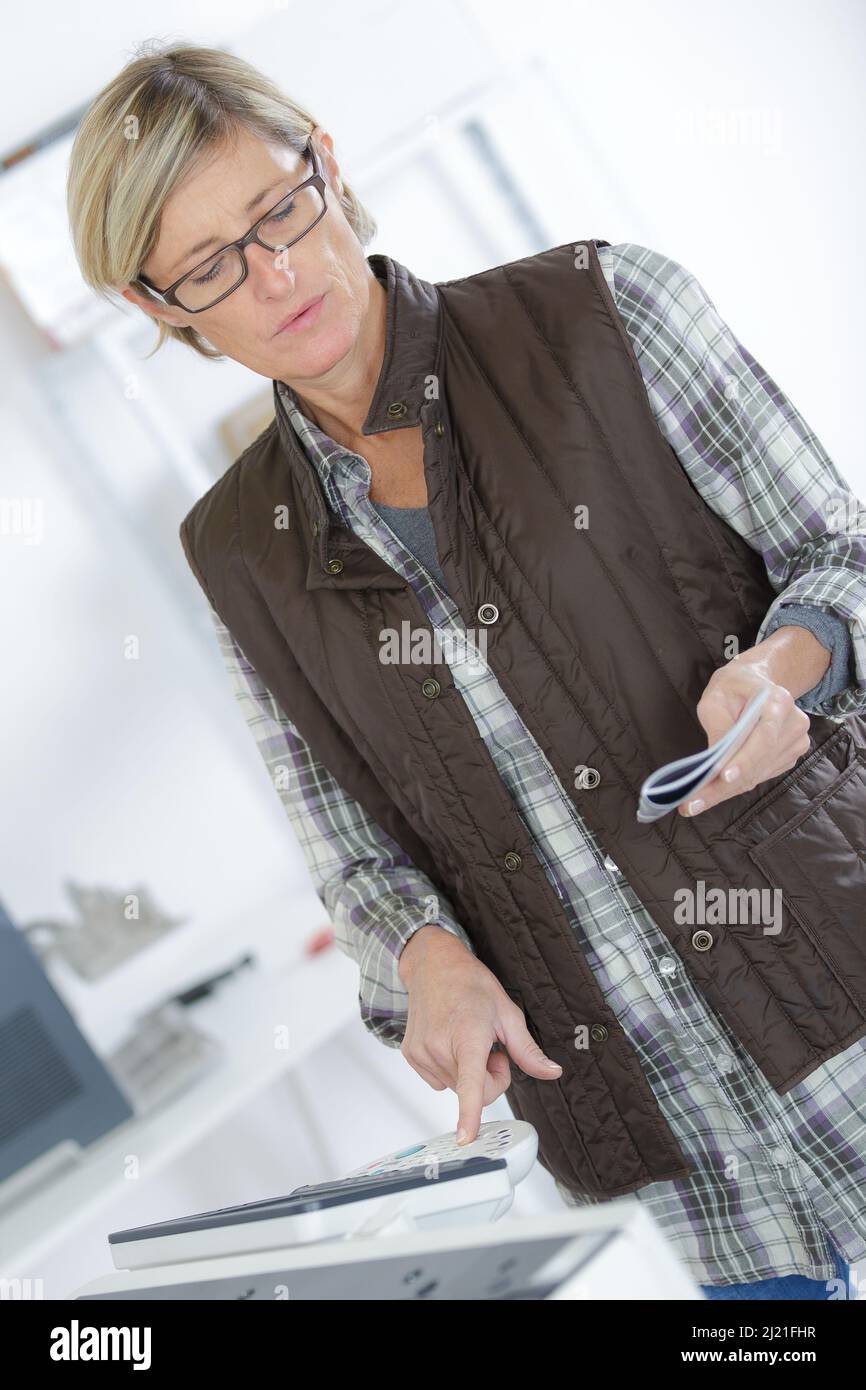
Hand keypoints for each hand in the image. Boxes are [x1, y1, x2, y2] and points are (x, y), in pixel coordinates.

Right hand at [397, 925, 561, 1144]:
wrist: (433, 965)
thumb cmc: (469, 984)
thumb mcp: (507, 1012)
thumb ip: (527, 1050)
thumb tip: (552, 1072)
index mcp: (468, 1034)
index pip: (470, 1082)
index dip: (469, 1113)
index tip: (465, 1137)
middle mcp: (440, 1046)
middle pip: (476, 1091)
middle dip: (489, 1076)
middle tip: (490, 1047)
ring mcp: (422, 1053)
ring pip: (456, 1088)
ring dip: (468, 1072)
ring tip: (465, 1038)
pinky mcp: (411, 1056)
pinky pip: (439, 1081)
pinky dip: (450, 1069)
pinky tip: (449, 1042)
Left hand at [679, 645, 811, 816]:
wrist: (756, 682)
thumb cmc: (732, 687)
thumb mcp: (715, 698)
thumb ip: (717, 727)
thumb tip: (714, 763)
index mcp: (778, 701)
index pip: (763, 736)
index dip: (744, 759)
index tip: (724, 777)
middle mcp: (793, 723)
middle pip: (758, 763)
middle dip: (722, 787)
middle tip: (691, 804)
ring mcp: (795, 742)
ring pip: (756, 776)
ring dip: (725, 791)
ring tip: (695, 802)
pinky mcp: (789, 756)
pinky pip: (759, 777)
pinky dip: (735, 786)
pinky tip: (713, 791)